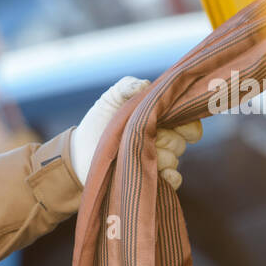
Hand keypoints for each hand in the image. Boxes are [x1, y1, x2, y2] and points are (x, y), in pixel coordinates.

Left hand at [68, 77, 201, 189]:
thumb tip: (146, 85)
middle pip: (180, 142)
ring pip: (173, 159)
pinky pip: (173, 180)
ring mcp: (156, 162)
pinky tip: (162, 172)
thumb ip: (128, 86)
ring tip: (134, 152)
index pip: (188, 122)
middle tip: (144, 136)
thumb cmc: (98, 123)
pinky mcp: (149, 181)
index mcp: (159, 121)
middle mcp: (162, 141)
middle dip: (166, 138)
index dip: (188, 122)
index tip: (178, 120)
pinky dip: (171, 176)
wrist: (77, 153)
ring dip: (159, 156)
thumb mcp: (112, 98)